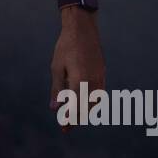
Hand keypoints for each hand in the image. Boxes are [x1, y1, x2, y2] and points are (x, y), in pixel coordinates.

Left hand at [48, 9, 104, 131]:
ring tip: (74, 118)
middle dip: (76, 118)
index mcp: (79, 79)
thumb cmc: (66, 47)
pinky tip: (85, 105)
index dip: (69, 118)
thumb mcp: (57, 67)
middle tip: (66, 128)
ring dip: (85, 112)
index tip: (63, 127)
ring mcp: (100, 77)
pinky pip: (99, 93)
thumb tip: (54, 108)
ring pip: (95, 102)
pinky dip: (93, 102)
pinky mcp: (102, 73)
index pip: (75, 105)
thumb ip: (57, 89)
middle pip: (86, 107)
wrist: (82, 29)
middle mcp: (92, 80)